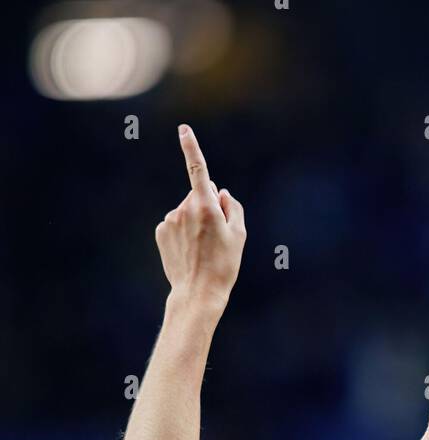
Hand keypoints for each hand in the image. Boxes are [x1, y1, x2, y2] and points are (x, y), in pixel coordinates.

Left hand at [155, 125, 245, 314]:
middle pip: (198, 196)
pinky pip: (175, 223)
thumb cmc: (224, 265)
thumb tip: (219, 191)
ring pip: (186, 211)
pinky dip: (182, 232)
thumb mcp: (239, 236)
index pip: (197, 170)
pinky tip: (188, 251)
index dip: (191, 147)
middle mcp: (185, 209)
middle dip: (207, 207)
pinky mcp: (161, 231)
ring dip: (194, 222)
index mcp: (205, 207)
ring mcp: (170, 220)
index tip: (183, 129)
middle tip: (216, 237)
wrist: (198, 293)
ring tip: (202, 248)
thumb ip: (232, 207)